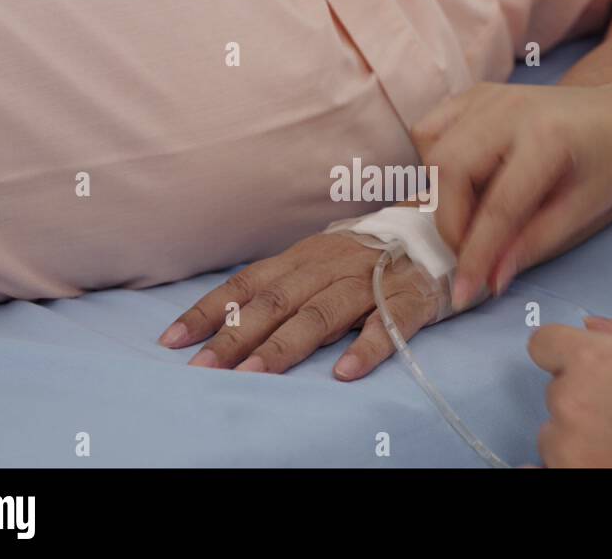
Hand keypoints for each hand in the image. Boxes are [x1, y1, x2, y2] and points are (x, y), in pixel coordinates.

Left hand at [158, 233, 442, 379]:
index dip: (208, 311)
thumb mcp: (319, 264)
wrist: (439, 235)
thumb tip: (224, 321)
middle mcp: (329, 265)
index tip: (172, 342)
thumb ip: (281, 287)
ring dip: (286, 346)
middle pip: (276, 301)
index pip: (246, 284)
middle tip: (204, 371)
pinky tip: (344, 373)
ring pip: (322, 313)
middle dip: (236, 338)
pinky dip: (365, 348)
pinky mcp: (407, 300)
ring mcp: (368, 281)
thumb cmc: (367, 259)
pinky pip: (387, 325)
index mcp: (303, 258)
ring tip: (255, 377)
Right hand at [412, 81, 611, 309]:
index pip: (497, 207)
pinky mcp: (476, 94)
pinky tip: (464, 180)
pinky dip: (435, 162)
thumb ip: (531, 245)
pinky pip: (431, 129)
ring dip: (441, 194)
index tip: (464, 295)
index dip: (476, 257)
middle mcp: (511, 110)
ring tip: (473, 214)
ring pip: (432, 150)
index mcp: (548, 139)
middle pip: (449, 171)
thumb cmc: (610, 165)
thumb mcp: (580, 213)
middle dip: (451, 224)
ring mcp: (489, 96)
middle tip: (473, 251)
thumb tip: (488, 280)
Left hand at [528, 316, 611, 467]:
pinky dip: (573, 465)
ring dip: (580, 436)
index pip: (543, 343)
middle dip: (584, 396)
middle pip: (555, 390)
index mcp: (595, 359)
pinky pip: (550, 468)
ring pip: (554, 433)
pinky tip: (603, 462)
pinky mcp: (573, 479)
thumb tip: (590, 325)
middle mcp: (572, 401)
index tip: (579, 364)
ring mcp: (568, 447)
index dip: (564, 352)